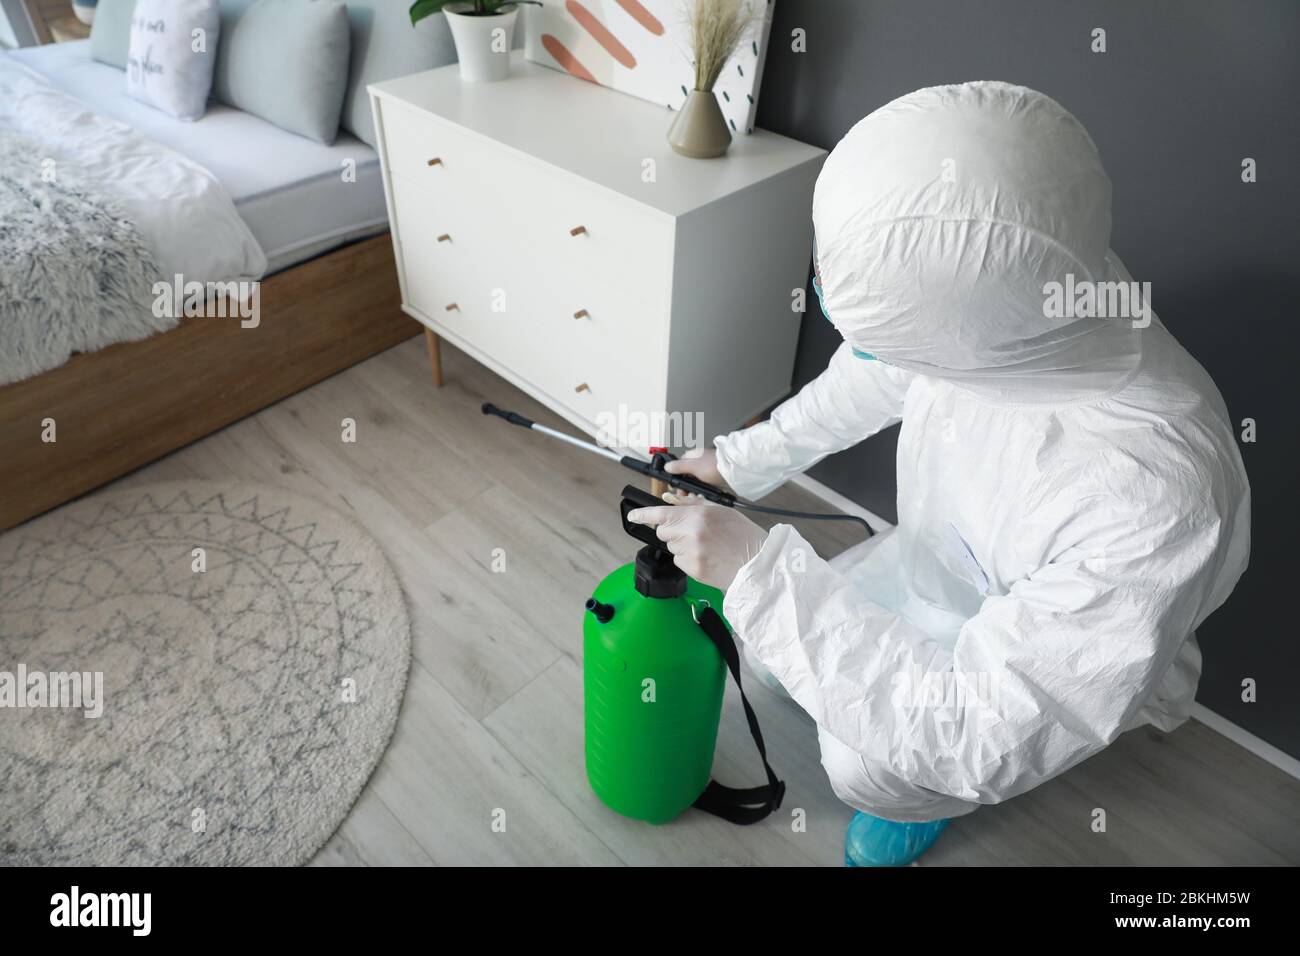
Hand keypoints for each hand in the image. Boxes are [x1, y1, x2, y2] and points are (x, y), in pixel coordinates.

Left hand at [626, 496, 766, 590]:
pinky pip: (679, 561)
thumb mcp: (720, 512)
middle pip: (663, 531)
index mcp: (697, 515)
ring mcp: (690, 553)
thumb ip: (692, 506)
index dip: (643, 514)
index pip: (661, 513)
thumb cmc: (743, 536)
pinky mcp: (693, 569)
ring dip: (681, 546)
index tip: (633, 516)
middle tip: (691, 533)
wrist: (757, 562)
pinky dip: (688, 560)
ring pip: (671, 547)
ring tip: (705, 546)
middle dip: (672, 531)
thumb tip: (670, 501)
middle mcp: (690, 533)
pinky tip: (705, 557)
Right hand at [663, 447, 731, 494]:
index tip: (675, 486)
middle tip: (685, 495)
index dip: (676, 476)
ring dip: (694, 491)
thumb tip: (667, 466)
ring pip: (696, 482)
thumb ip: (679, 467)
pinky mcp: (716, 478)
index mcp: (694, 455)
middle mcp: (700, 461)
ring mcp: (708, 470)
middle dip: (686, 486)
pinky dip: (703, 492)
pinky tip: (703, 496)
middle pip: (687, 475)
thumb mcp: (693, 467)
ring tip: (694, 497)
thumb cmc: (716, 466)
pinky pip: (705, 487)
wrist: (735, 472)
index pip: (679, 464)